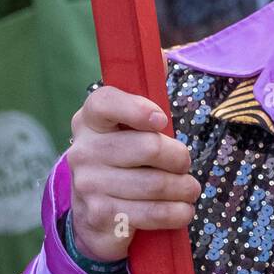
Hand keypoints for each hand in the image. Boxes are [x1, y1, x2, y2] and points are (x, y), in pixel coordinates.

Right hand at [67, 85, 197, 262]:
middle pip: (148, 147)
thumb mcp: (129, 128)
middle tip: (184, 164)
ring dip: (184, 188)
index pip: (105, 102)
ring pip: (156, 183)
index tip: (161, 120)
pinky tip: (182, 210)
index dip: (137, 108)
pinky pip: (153, 213)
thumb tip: (160, 55)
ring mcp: (88, 185)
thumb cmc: (122, 162)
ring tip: (189, 189)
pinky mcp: (100, 216)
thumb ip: (145, 94)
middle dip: (179, 157)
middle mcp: (83, 151)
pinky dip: (177, 213)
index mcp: (89, 121)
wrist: (94, 219)